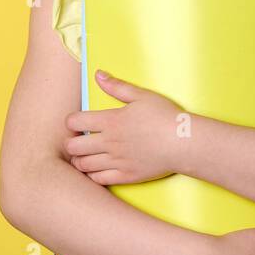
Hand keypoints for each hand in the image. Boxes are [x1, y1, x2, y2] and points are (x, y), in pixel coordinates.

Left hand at [64, 70, 185, 184]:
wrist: (184, 142)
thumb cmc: (165, 116)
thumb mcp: (142, 96)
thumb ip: (117, 86)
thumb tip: (98, 74)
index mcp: (111, 121)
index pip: (74, 121)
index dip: (71, 121)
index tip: (78, 122)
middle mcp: (109, 142)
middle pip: (73, 146)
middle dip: (71, 142)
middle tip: (79, 140)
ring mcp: (117, 161)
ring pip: (82, 165)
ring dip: (80, 159)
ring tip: (87, 155)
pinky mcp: (126, 176)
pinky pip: (98, 180)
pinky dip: (92, 175)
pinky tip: (98, 168)